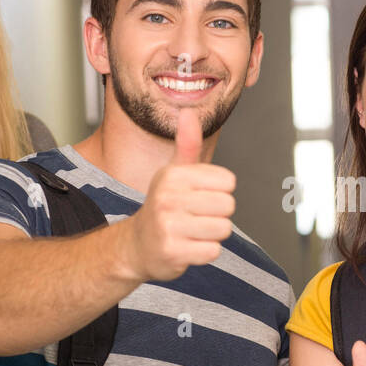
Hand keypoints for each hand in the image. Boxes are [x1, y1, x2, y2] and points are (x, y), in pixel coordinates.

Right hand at [123, 108, 235, 280]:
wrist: (137, 245)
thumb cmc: (163, 207)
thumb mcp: (173, 172)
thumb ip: (187, 144)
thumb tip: (189, 113)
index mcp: (173, 175)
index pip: (228, 181)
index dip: (219, 191)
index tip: (199, 195)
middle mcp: (168, 198)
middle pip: (228, 205)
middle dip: (218, 214)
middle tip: (196, 216)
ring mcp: (168, 226)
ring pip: (223, 228)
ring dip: (212, 234)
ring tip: (192, 230)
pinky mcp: (172, 252)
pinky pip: (213, 251)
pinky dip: (205, 252)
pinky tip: (188, 246)